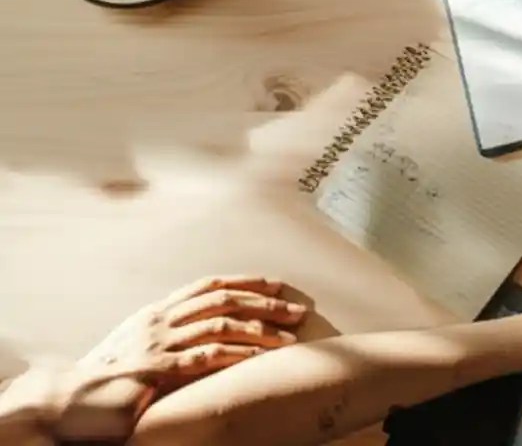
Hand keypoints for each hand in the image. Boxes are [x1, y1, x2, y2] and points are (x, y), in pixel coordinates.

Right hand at [49, 275, 305, 441]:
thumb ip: (170, 335)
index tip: (277, 284)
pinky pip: (204, 357)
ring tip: (288, 340)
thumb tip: (204, 331)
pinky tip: (257, 358)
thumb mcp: (141, 347)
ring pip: (219, 325)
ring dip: (259, 331)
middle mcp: (160, 320)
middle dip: (265, 303)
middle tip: (297, 310)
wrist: (66, 398)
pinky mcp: (155, 370)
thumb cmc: (106, 377)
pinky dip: (235, 354)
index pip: (209, 286)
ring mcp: (157, 343)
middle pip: (222, 300)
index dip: (246, 282)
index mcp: (157, 311)